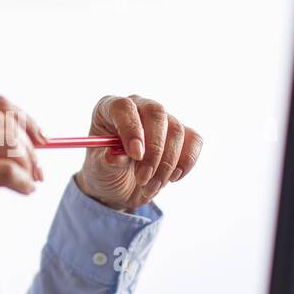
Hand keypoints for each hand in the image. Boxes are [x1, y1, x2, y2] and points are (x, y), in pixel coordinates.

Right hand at [0, 95, 44, 245]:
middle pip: (9, 123)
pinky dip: (23, 181)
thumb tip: (7, 146)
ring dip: (29, 165)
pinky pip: (7, 171)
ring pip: (11, 145)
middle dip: (31, 147)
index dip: (25, 120)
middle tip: (39, 169)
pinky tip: (24, 190)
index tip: (39, 138)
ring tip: (31, 182)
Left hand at [75, 95, 201, 211]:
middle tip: (143, 178)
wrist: (121, 186)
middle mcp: (138, 107)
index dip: (131, 128)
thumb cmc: (105, 172)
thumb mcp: (99, 170)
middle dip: (153, 150)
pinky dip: (186, 162)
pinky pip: (194, 140)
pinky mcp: (182, 133)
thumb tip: (116, 155)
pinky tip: (171, 178)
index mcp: (109, 109)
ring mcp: (162, 118)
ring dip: (166, 165)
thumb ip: (107, 161)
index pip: (124, 107)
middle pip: (156, 113)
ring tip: (149, 187)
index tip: (136, 155)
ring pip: (176, 131)